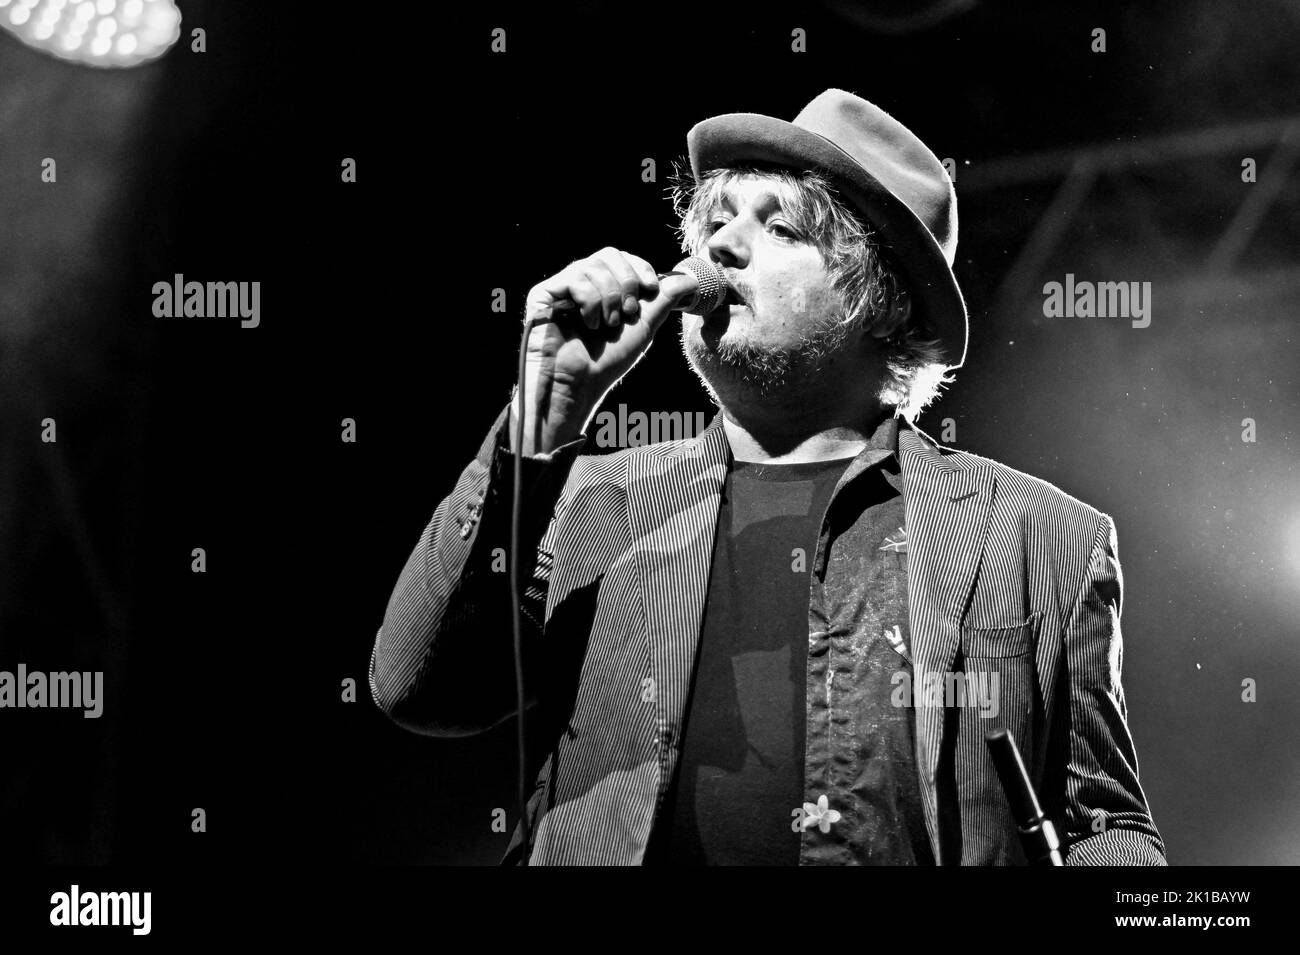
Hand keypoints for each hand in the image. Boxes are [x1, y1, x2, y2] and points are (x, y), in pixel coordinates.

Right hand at [512, 247, 695, 453]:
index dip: (639, 268)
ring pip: (593, 266)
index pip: (622, 257)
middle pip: (610, 254)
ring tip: (606, 326)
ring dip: (609, 300)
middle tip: (627, 314)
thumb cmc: (608, 361)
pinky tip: (587, 325)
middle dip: (626, 284)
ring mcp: (560, 288)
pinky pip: (575, 277)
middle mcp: (580, 283)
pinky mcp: (542, 294)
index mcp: (602, 287)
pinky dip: (590, 303)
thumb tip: (691, 279)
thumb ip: (665, 299)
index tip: (650, 290)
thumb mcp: (644, 326)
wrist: (579, 384)